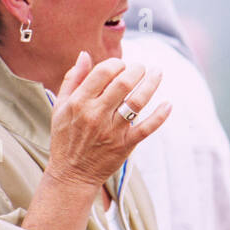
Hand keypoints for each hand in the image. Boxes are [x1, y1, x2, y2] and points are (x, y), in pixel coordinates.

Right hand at [44, 52, 170, 188]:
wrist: (71, 174)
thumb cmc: (66, 137)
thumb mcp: (61, 107)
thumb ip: (72, 79)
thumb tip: (84, 54)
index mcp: (79, 103)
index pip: (103, 73)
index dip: (117, 64)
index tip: (122, 65)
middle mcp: (96, 115)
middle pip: (123, 84)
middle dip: (137, 70)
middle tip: (142, 67)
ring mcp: (112, 130)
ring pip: (137, 102)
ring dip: (151, 84)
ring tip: (157, 73)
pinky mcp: (125, 145)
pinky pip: (146, 128)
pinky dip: (160, 116)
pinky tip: (168, 104)